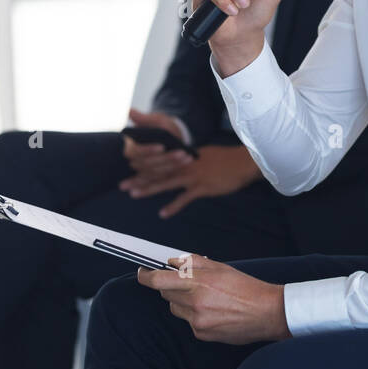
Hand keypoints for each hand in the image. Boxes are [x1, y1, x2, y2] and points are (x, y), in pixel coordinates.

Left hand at [120, 145, 261, 217]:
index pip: (161, 159)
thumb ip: (192, 159)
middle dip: (140, 177)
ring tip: (133, 194)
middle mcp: (186, 164)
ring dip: (149, 188)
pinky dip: (174, 206)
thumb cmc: (228, 159)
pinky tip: (163, 213)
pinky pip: (185, 198)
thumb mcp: (206, 155)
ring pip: (166, 182)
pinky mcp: (203, 186)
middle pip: (159, 170)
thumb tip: (183, 162)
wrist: (245, 161)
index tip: (129, 169)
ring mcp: (194, 175)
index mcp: (186, 155)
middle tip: (122, 185)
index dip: (145, 165)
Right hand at [122, 108, 192, 178]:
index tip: (161, 147)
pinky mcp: (155, 175)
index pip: (134, 152)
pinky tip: (187, 161)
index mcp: (129, 146)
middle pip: (147, 164)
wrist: (169, 135)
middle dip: (166, 158)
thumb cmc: (159, 126)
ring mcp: (144, 170)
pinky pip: (164, 176)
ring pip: (156, 172)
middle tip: (182, 152)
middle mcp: (134, 160)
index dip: (147, 151)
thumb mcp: (153, 120)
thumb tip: (130, 110)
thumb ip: (143, 118)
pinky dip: (176, 168)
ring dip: (173, 164)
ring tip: (187, 156)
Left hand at [138, 254, 287, 343]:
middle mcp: (195, 301)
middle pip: (166, 294)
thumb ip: (194, 263)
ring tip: (206, 299)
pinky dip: (195, 315)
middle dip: (171, 286)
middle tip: (187, 283)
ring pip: (176, 308)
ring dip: (183, 302)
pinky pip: (188, 322)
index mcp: (199, 281)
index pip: (159, 280)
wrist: (267, 313)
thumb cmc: (247, 288)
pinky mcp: (201, 333)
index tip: (142, 273)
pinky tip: (213, 312)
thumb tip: (174, 262)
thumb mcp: (221, 268)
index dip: (145, 277)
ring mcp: (197, 320)